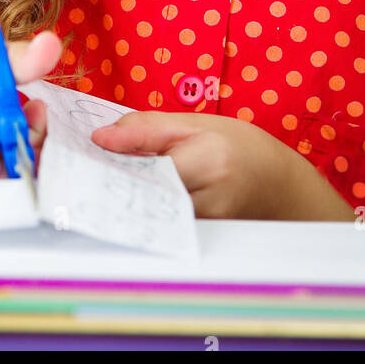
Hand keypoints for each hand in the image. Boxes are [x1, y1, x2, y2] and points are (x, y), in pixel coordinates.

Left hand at [90, 111, 355, 220]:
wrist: (280, 187)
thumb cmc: (239, 147)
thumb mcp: (196, 124)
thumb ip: (148, 128)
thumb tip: (101, 138)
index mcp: (208, 160)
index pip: (145, 165)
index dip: (110, 160)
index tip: (84, 153)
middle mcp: (208, 199)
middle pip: (142, 194)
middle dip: (112, 181)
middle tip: (85, 170)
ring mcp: (205, 225)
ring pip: (148, 211)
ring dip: (124, 196)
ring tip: (104, 181)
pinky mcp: (200, 240)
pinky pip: (160, 222)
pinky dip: (142, 209)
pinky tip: (131, 197)